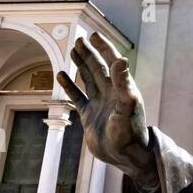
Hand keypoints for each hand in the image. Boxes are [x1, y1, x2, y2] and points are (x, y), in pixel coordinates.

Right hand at [56, 32, 158, 190]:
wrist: (124, 156)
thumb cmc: (131, 132)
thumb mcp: (127, 105)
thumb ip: (123, 83)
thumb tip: (120, 59)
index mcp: (122, 87)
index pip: (112, 62)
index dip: (104, 48)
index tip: (94, 35)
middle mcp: (110, 93)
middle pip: (98, 67)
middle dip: (90, 53)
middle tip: (80, 39)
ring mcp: (99, 103)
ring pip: (87, 79)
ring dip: (80, 65)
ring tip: (73, 51)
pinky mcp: (89, 115)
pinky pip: (77, 97)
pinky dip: (69, 86)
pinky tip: (61, 75)